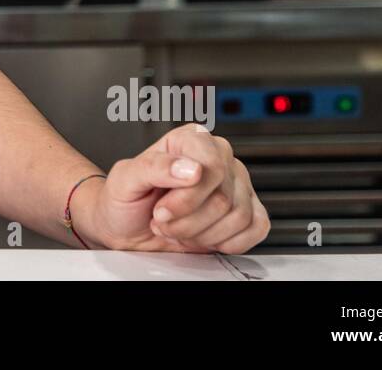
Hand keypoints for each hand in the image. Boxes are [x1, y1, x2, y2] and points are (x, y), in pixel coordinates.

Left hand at [78, 124, 269, 253]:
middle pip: (223, 197)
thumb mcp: (125, 178)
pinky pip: (256, 229)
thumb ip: (154, 167)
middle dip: (188, 220)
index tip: (162, 209)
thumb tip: (192, 168)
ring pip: (238, 216)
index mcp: (191, 139)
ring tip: (178, 228)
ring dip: (201, 234)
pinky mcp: (248, 211)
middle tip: (163, 220)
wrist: (127, 227)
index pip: (211, 166)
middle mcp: (218, 158)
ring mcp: (237, 184)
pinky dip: (225, 242)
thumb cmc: (125, 199)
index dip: (187, 197)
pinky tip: (202, 236)